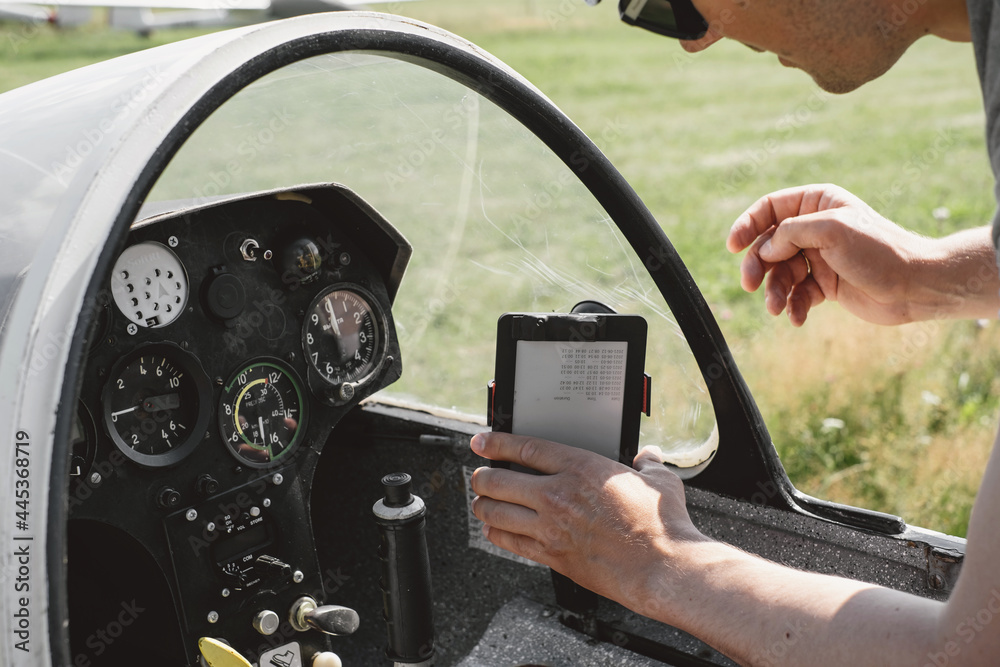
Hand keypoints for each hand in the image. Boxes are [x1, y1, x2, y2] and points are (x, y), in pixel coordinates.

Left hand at [469, 432, 706, 616]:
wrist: (662, 568)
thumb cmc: (661, 526)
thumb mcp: (658, 481)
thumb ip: (647, 463)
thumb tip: (647, 456)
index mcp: (580, 468)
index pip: (524, 449)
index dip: (496, 444)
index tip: (482, 443)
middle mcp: (558, 495)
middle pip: (498, 481)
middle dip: (482, 477)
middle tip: (480, 476)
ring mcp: (551, 527)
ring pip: (496, 512)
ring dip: (482, 505)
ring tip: (482, 501)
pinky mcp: (552, 555)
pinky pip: (510, 542)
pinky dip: (496, 533)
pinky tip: (494, 529)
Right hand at [727, 184, 928, 325]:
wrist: (914, 285)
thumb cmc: (879, 251)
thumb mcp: (831, 230)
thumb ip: (790, 233)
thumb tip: (764, 251)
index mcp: (817, 204)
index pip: (769, 209)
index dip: (747, 225)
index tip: (733, 246)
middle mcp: (814, 229)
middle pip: (768, 245)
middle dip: (757, 266)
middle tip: (750, 284)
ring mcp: (819, 258)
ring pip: (780, 274)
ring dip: (775, 292)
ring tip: (778, 308)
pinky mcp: (825, 285)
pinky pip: (797, 295)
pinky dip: (793, 307)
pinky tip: (797, 318)